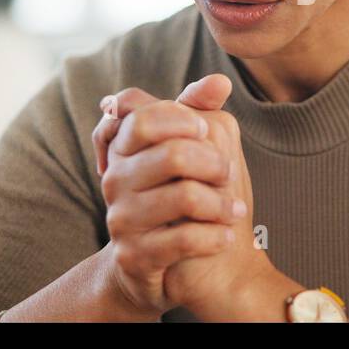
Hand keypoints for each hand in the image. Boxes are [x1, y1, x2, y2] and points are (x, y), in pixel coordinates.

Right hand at [91, 78, 241, 317]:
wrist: (171, 267)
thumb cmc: (186, 198)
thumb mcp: (191, 149)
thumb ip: (199, 112)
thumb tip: (221, 82)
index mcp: (124, 149)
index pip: (144, 117)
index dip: (183, 120)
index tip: (206, 132)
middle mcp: (115, 180)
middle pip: (173, 154)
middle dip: (214, 165)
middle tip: (228, 175)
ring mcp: (120, 219)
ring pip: (184, 196)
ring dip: (221, 205)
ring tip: (233, 211)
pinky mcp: (132, 256)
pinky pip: (184, 239)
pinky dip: (214, 237)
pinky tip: (224, 237)